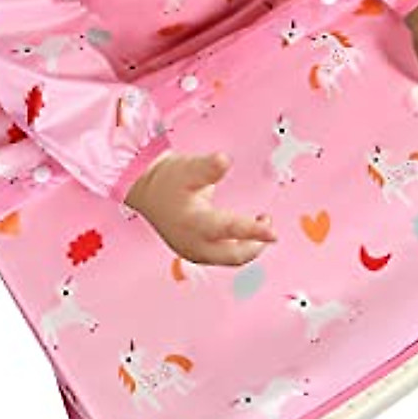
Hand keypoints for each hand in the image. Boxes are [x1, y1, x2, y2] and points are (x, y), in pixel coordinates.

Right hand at [124, 151, 277, 265]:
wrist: (144, 190)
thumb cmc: (166, 179)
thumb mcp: (188, 168)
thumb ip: (209, 167)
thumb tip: (225, 160)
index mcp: (194, 224)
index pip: (231, 230)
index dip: (254, 232)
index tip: (273, 232)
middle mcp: (193, 243)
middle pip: (234, 255)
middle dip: (255, 244)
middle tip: (269, 226)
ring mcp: (192, 250)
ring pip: (228, 258)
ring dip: (247, 247)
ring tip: (259, 225)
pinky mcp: (192, 251)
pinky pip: (220, 255)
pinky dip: (235, 247)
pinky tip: (243, 233)